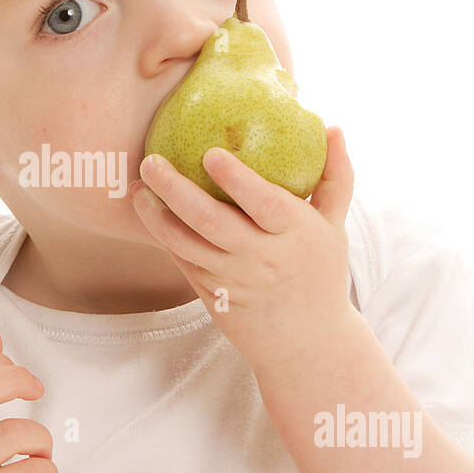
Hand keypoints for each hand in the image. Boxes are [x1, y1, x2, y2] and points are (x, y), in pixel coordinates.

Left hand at [129, 127, 355, 378]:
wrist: (308, 344)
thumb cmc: (321, 274)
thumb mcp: (336, 228)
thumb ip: (335, 178)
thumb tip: (333, 128)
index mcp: (295, 234)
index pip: (263, 203)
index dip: (237, 179)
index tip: (211, 153)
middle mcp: (261, 258)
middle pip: (211, 221)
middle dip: (176, 189)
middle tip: (151, 162)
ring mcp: (232, 280)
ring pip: (185, 244)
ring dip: (155, 216)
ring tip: (137, 188)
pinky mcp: (211, 296)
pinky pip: (181, 261)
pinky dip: (162, 235)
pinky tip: (147, 211)